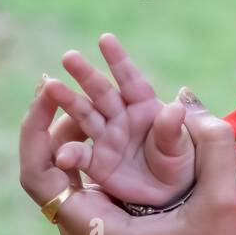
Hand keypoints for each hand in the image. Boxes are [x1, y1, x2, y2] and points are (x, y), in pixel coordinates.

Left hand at [20, 83, 235, 234]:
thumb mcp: (222, 201)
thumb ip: (214, 146)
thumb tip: (186, 98)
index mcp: (95, 229)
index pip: (39, 175)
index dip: (36, 130)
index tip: (51, 91)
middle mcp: (80, 233)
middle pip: (44, 170)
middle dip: (51, 124)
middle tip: (66, 84)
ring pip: (61, 177)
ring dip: (70, 136)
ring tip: (87, 98)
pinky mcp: (102, 234)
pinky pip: (82, 186)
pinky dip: (88, 155)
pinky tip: (110, 129)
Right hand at [39, 33, 195, 206]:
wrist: (172, 195)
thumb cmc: (181, 164)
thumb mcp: (183, 148)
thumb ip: (174, 131)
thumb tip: (175, 109)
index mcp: (145, 106)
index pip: (131, 80)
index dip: (119, 60)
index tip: (105, 39)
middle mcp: (121, 117)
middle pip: (102, 92)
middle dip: (86, 74)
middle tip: (69, 57)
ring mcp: (106, 137)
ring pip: (84, 115)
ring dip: (69, 101)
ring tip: (52, 86)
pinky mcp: (96, 162)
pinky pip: (80, 155)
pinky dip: (70, 153)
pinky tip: (62, 155)